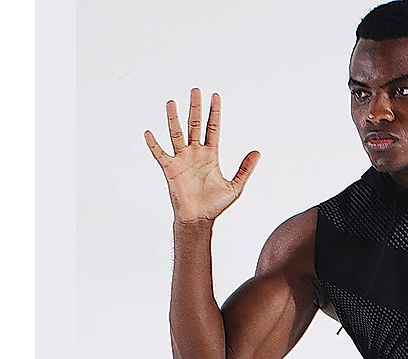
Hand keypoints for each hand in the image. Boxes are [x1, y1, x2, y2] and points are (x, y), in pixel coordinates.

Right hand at [144, 88, 259, 223]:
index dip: (214, 113)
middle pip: (195, 126)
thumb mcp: (235, 186)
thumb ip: (245, 169)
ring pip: (177, 134)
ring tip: (172, 102)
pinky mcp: (171, 169)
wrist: (199, 219)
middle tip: (196, 91)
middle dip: (196, 109)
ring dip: (174, 119)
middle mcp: (195, 153)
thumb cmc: (215, 205)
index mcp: (211, 155)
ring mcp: (182, 159)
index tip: (215, 96)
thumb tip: (257, 152)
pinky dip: (154, 144)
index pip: (213, 129)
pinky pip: (160, 154)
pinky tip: (149, 133)